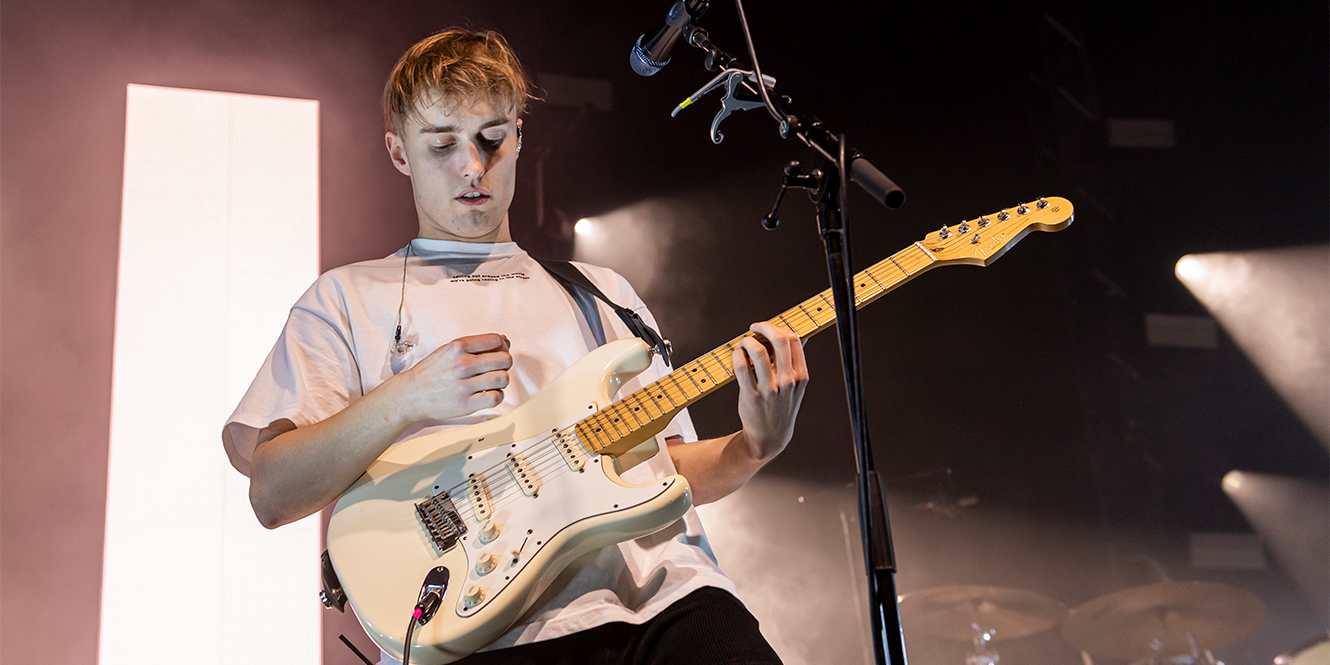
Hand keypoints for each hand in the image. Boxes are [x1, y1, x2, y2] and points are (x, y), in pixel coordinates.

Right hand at [390, 333, 511, 422]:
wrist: (410, 395)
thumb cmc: (430, 373)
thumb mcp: (447, 350)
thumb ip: (473, 345)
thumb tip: (503, 340)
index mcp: (458, 347)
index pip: (496, 340)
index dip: (502, 347)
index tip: (497, 353)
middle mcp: (462, 364)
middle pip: (504, 359)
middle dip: (504, 364)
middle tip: (496, 369)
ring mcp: (464, 385)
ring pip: (503, 378)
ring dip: (501, 381)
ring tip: (491, 383)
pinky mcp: (466, 404)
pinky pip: (496, 397)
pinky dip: (496, 396)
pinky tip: (487, 394)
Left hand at [731, 322, 807, 460]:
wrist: (769, 437)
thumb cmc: (781, 407)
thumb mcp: (796, 387)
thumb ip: (796, 363)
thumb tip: (799, 337)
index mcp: (800, 376)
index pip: (794, 340)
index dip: (778, 327)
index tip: (767, 328)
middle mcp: (787, 382)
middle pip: (779, 340)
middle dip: (764, 327)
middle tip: (754, 327)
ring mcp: (769, 390)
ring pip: (758, 351)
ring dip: (748, 340)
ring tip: (744, 342)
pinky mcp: (751, 396)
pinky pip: (742, 367)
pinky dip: (737, 355)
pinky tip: (737, 354)